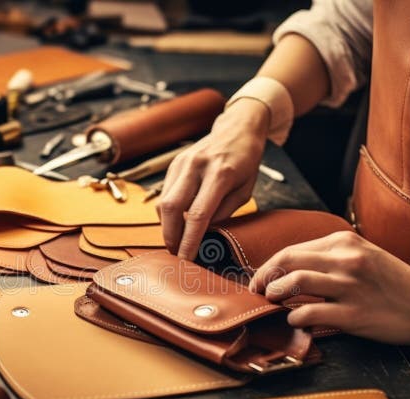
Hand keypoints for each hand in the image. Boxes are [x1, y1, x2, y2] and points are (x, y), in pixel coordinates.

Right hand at [158, 98, 269, 259]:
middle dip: (171, 235)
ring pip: (164, 202)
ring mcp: (183, 163)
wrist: (238, 128)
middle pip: (173, 208)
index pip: (199, 214)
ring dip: (167, 226)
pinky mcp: (174, 163)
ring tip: (176, 240)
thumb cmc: (246, 162)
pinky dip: (168, 212)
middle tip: (175, 253)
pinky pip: (165, 193)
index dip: (190, 240)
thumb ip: (224, 212)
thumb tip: (204, 234)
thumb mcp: (245, 190)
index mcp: (220, 174)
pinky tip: (176, 222)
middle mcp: (197, 166)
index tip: (187, 258)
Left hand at [248, 231, 409, 351]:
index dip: (271, 264)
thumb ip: (332, 257)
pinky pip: (309, 313)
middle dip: (263, 275)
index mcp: (346, 242)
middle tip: (255, 290)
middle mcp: (346, 260)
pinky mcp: (353, 314)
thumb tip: (292, 269)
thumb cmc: (396, 284)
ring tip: (270, 301)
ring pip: (294, 282)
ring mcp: (349, 286)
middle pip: (287, 259)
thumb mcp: (365, 256)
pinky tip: (294, 321)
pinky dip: (294, 317)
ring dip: (274, 293)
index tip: (261, 277)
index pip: (294, 248)